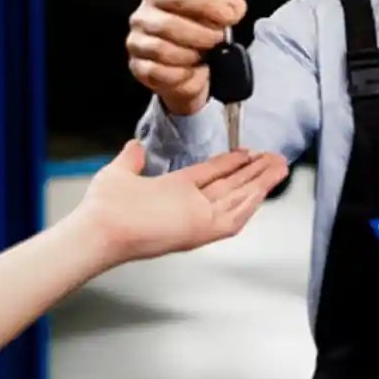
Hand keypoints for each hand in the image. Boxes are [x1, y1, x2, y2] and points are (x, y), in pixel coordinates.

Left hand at [75, 141, 288, 267]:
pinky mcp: (200, 231)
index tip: (248, 152)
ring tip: (279, 166)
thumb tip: (134, 147)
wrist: (99, 228)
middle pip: (232, 186)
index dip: (232, 163)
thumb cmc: (104, 208)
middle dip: (256, 172)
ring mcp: (197, 220)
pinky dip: (249, 205)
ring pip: (237, 200)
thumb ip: (131, 159)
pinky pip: (233, 218)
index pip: (213, 176)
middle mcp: (190, 207)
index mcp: (174, 192)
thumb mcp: (119, 173)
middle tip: (277, 159)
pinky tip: (263, 191)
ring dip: (260, 183)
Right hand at [127, 0, 246, 115]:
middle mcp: (142, 18)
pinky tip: (192, 72)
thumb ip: (227, 8)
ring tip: (204, 58)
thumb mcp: (213, 18)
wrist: (186, 72)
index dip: (206, 5)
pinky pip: (159, 72)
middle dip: (201, 35)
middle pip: (170, 24)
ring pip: (162, 50)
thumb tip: (235, 7)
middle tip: (218, 40)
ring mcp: (137, 44)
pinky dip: (181, 75)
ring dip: (190, 55)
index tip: (228, 17)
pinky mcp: (138, 68)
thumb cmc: (196, 37)